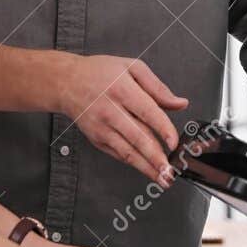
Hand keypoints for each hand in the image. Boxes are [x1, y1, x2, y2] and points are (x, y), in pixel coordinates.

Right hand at [54, 54, 186, 182]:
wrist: (66, 83)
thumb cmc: (99, 73)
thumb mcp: (131, 67)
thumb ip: (158, 87)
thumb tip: (180, 103)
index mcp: (122, 90)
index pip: (147, 112)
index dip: (163, 129)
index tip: (174, 143)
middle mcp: (111, 111)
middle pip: (138, 137)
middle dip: (156, 158)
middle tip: (170, 172)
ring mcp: (102, 128)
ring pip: (128, 151)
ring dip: (146, 167)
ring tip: (162, 179)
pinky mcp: (97, 139)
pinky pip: (118, 153)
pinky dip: (134, 163)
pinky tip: (147, 170)